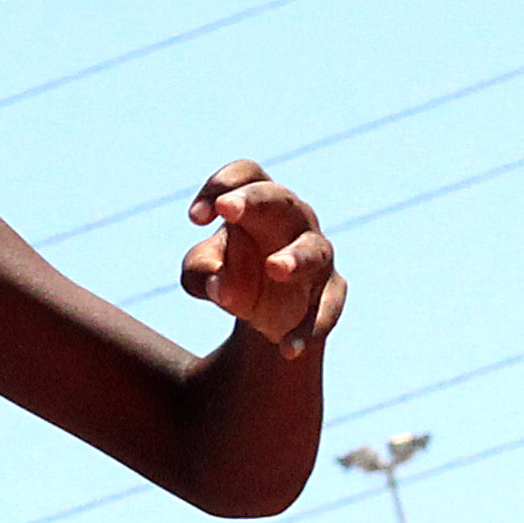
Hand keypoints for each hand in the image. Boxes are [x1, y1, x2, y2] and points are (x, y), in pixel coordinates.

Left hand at [178, 161, 345, 362]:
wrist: (261, 315)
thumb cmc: (228, 274)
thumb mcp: (201, 275)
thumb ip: (201, 272)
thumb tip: (224, 286)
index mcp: (258, 203)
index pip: (247, 174)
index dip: (221, 184)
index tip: (193, 218)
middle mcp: (293, 221)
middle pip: (279, 199)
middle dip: (254, 200)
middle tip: (228, 209)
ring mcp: (316, 256)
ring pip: (313, 250)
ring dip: (295, 257)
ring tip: (274, 268)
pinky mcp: (330, 293)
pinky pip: (326, 307)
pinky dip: (309, 328)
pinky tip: (288, 348)